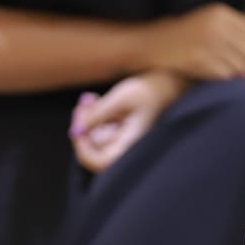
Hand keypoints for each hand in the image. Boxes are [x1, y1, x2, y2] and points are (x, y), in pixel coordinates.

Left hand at [69, 71, 186, 174]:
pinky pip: (101, 128)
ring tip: (89, 98)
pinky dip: (95, 116)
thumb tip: (76, 130)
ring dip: (88, 118)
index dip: (83, 150)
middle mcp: (127, 146)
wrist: (168, 82)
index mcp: (130, 143)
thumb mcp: (121, 98)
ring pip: (96, 135)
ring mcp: (124, 138)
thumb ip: (97, 115)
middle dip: (83, 126)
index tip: (76, 129)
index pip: (100, 162)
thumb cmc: (149, 91)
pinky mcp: (122, 129)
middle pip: (95, 148)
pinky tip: (94, 100)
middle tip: (82, 104)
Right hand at [146, 4, 244, 79]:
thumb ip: (232, 30)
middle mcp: (217, 26)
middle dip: (244, 62)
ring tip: (215, 68)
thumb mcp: (207, 21)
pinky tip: (207, 72)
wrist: (149, 42)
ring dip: (231, 71)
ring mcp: (208, 43)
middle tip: (231, 66)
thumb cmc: (182, 34)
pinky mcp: (199, 60)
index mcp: (221, 12)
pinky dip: (219, 77)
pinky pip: (224, 76)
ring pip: (238, 66)